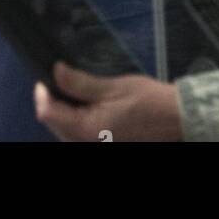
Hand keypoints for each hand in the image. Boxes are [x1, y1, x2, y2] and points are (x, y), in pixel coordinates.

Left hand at [34, 62, 181, 141]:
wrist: (176, 120)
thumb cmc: (146, 101)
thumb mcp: (112, 87)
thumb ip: (79, 83)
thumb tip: (55, 71)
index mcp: (85, 131)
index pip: (47, 113)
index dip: (42, 92)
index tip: (45, 76)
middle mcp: (85, 144)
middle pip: (53, 124)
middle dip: (52, 103)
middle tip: (58, 80)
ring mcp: (95, 147)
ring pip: (65, 132)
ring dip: (64, 113)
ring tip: (72, 91)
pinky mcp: (104, 146)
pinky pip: (79, 137)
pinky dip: (77, 121)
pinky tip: (86, 107)